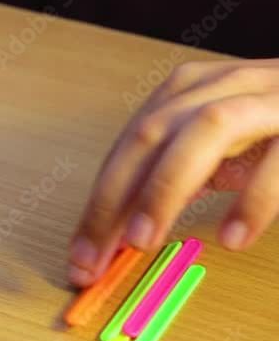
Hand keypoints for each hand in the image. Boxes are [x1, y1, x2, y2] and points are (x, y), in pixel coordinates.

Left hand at [69, 59, 278, 285]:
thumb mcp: (222, 149)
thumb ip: (177, 179)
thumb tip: (119, 229)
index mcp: (191, 90)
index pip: (129, 147)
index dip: (98, 201)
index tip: (80, 256)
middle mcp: (224, 85)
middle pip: (151, 135)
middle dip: (114, 198)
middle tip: (95, 256)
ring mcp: (270, 98)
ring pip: (205, 132)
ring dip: (165, 188)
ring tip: (143, 240)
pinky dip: (252, 200)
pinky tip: (231, 237)